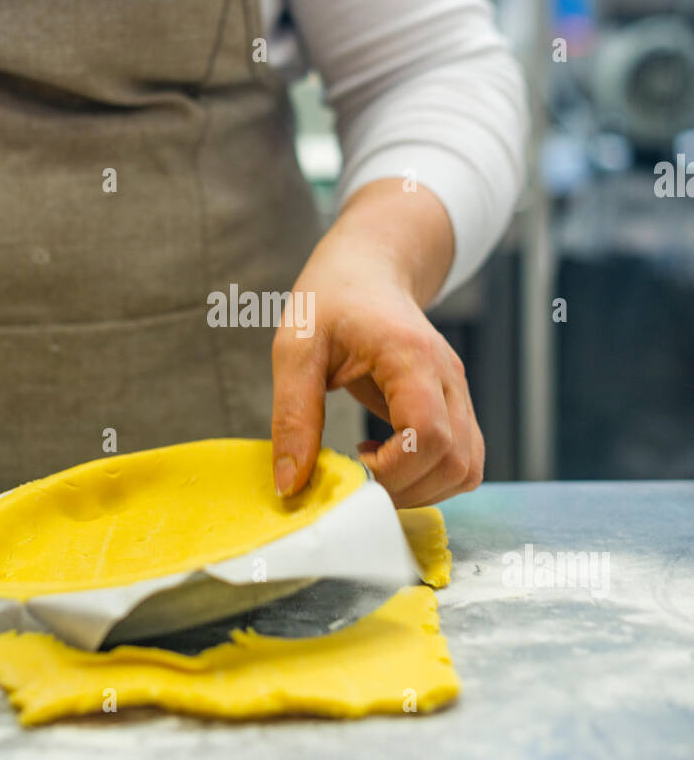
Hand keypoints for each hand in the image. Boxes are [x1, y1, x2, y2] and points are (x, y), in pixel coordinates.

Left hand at [271, 180, 484, 506]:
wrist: (367, 268)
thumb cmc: (330, 300)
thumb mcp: (294, 350)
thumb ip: (293, 418)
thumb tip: (291, 486)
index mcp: (411, 356)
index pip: (429, 436)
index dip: (394, 471)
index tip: (353, 467)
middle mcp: (448, 377)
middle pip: (455, 462)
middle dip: (405, 490)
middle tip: (357, 479)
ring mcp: (459, 392)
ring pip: (468, 469)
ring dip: (422, 490)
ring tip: (372, 469)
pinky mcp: (456, 405)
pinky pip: (463, 459)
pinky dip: (431, 477)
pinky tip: (387, 458)